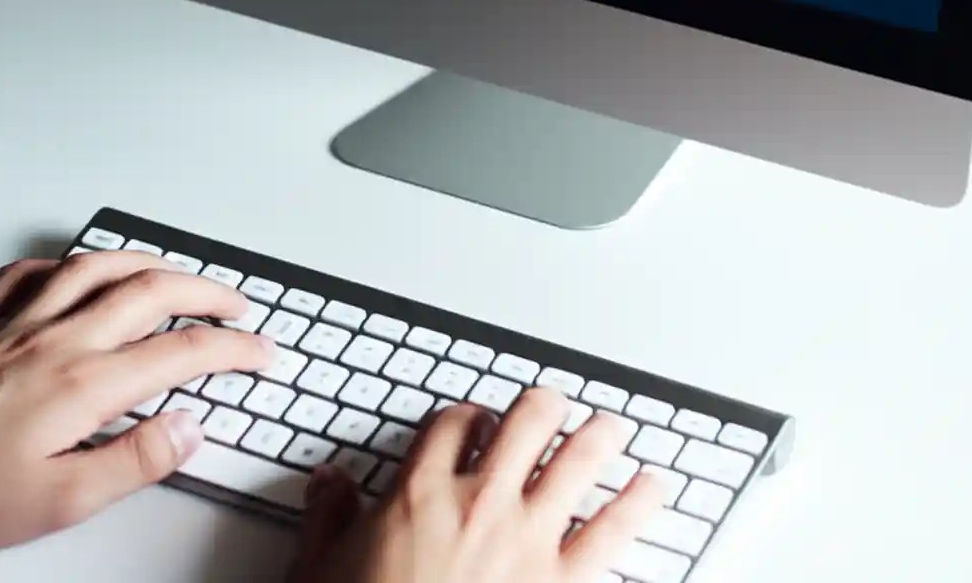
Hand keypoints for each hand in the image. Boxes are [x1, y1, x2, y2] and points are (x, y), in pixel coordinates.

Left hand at [0, 251, 273, 568]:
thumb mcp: (63, 501)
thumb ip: (136, 461)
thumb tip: (188, 429)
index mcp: (83, 385)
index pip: (182, 351)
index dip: (234, 348)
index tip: (259, 352)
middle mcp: (54, 340)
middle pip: (151, 290)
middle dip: (207, 291)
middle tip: (234, 304)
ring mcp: (14, 323)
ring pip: (96, 265)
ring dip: (149, 262)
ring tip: (176, 272)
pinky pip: (30, 270)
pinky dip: (69, 261)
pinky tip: (80, 269)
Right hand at [287, 387, 665, 582]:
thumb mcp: (318, 567)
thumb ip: (328, 516)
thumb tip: (328, 483)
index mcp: (419, 493)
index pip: (452, 425)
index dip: (467, 415)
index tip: (474, 421)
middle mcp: (480, 503)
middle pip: (525, 423)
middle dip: (543, 407)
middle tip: (550, 406)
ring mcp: (526, 539)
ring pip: (576, 461)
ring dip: (597, 435)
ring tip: (610, 426)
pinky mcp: (560, 581)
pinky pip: (612, 531)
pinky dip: (638, 504)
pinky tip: (653, 487)